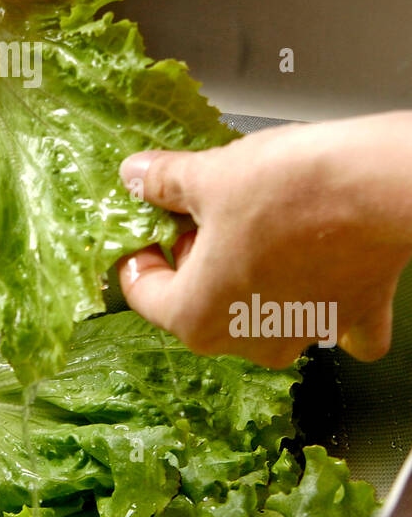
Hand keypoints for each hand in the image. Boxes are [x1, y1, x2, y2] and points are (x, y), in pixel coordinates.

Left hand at [116, 114, 411, 367]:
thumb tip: (138, 176)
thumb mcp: (208, 175)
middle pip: (203, 306)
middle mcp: (252, 341)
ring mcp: (307, 333)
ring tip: (251, 223)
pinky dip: (322, 300)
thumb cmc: (291, 189)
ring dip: (251, 276)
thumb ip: (164, 182)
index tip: (143, 230)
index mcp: (199, 318)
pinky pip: (334, 321)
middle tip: (195, 214)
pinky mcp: (356, 314)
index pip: (146, 295)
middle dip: (195, 262)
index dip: (139, 256)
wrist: (377, 185)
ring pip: (262, 314)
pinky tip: (317, 267)